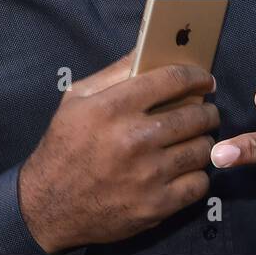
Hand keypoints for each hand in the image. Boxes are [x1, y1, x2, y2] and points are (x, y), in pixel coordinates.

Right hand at [18, 51, 218, 253]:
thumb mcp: (76, 99)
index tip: (204, 79)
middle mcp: (133, 139)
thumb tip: (147, 48)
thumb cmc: (64, 147)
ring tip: (195, 139)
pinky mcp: (156, 206)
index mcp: (113, 107)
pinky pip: (199, 183)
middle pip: (195, 115)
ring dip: (203, 141)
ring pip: (202, 149)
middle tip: (205, 111)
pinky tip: (186, 169)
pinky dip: (197, 174)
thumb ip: (113, 72)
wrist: (49, 206)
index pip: (172, 80)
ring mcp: (148, 175)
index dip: (196, 76)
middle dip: (207, 110)